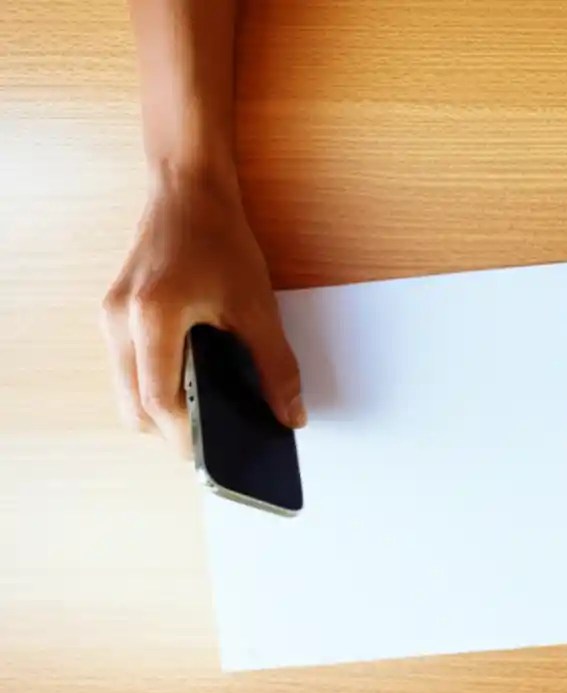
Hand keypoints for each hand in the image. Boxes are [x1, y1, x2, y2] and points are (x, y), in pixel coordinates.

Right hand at [100, 166, 303, 453]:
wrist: (187, 190)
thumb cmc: (221, 240)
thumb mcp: (258, 307)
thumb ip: (276, 367)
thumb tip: (290, 417)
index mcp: (151, 318)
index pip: (159, 404)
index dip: (187, 440)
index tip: (217, 461)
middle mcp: (118, 321)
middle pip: (134, 408)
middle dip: (172, 433)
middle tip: (218, 444)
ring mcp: (109, 317)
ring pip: (127, 391)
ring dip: (162, 410)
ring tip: (210, 417)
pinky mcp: (113, 313)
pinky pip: (128, 368)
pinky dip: (156, 385)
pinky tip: (193, 384)